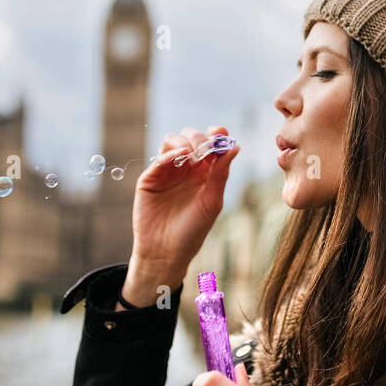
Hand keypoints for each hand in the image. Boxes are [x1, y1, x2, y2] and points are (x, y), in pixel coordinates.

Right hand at [129, 124, 239, 273]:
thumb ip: (221, 173)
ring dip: (185, 141)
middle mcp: (186, 168)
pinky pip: (159, 157)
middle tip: (206, 148)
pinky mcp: (150, 177)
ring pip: (173, 141)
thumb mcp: (212, 201)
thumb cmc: (193, 230)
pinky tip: (181, 157)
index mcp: (205, 172)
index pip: (211, 144)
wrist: (166, 252)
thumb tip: (235, 147)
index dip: (216, 134)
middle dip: (200, 137)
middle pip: (192, 137)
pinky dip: (171, 152)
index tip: (221, 133)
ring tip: (192, 154)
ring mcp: (167, 171)